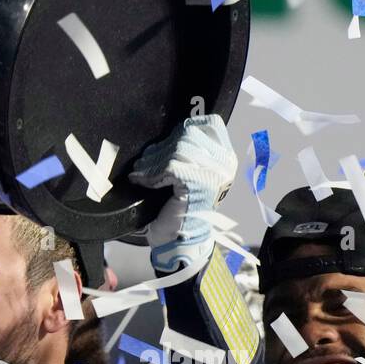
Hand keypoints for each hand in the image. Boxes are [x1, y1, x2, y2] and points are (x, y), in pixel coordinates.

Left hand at [128, 115, 236, 273]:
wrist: (179, 239)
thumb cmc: (179, 205)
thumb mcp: (186, 172)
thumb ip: (183, 151)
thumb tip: (165, 133)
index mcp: (225, 156)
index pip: (209, 124)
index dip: (183, 128)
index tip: (165, 142)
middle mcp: (225, 162)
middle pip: (187, 135)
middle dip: (160, 148)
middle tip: (143, 163)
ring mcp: (215, 172)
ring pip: (177, 150)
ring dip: (152, 162)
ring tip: (140, 172)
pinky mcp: (201, 184)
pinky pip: (171, 167)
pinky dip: (151, 174)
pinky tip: (142, 181)